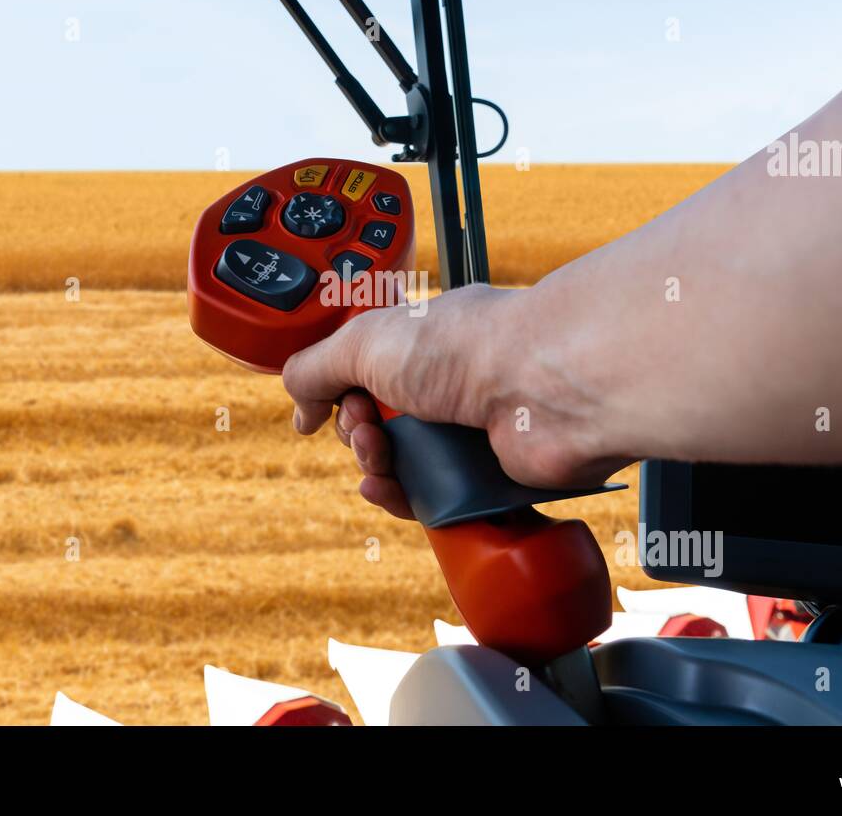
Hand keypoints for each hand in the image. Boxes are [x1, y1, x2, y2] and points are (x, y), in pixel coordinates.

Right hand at [282, 283, 630, 517]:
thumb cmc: (468, 348)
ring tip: (378, 457)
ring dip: (375, 466)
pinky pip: (433, 500)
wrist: (542, 388)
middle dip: (355, 429)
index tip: (319, 406)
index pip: (368, 370)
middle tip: (363, 424)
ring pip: (404, 465)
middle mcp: (450, 382)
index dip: (339, 389)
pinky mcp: (488, 476)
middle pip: (382, 422)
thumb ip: (315, 367)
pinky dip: (402, 498)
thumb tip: (299, 407)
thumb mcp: (365, 340)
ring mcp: (470, 430)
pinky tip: (386, 489)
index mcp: (423, 340)